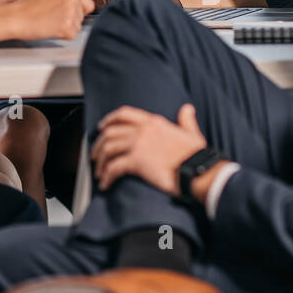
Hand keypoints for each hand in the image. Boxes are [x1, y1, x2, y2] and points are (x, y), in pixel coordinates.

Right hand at [0, 0, 93, 41]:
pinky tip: (51, 28)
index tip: (68, 10)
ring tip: (50, 21)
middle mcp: (73, 0)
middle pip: (84, 13)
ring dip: (67, 26)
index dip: (78, 7)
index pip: (88, 1)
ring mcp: (71, 14)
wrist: (15, 17)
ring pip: (78, 25)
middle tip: (55, 16)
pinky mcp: (67, 28)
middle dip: (74, 17)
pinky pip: (72, 35)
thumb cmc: (28, 5)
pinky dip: (62, 35)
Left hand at [91, 104, 206, 195]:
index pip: (124, 114)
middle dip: (99, 144)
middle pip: (110, 132)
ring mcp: (138, 145)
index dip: (109, 120)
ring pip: (108, 149)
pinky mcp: (136, 162)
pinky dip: (106, 177)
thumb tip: (187, 109)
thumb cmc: (196, 156)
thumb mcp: (191, 133)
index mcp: (153, 122)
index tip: (101, 127)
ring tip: (99, 173)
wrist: (197, 170)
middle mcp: (143, 130)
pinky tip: (106, 184)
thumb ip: (186, 120)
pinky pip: (113, 168)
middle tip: (95, 155)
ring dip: (100, 162)